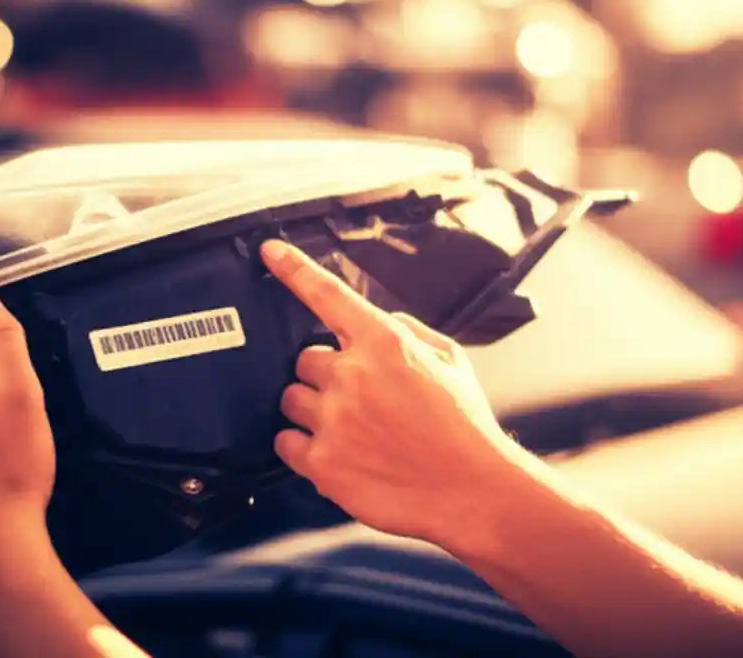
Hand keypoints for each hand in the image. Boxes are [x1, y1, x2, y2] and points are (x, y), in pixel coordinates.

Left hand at [263, 240, 513, 542]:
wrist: (472, 491)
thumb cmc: (465, 426)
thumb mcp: (451, 361)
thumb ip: (409, 332)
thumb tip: (381, 320)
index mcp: (385, 343)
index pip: (328, 295)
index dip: (293, 269)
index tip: (270, 252)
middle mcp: (352, 375)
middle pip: (304, 359)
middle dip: (324, 374)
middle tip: (357, 398)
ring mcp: (333, 420)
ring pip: (290, 398)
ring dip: (311, 408)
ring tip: (350, 428)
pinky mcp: (321, 463)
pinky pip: (285, 441)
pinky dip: (301, 446)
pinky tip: (334, 453)